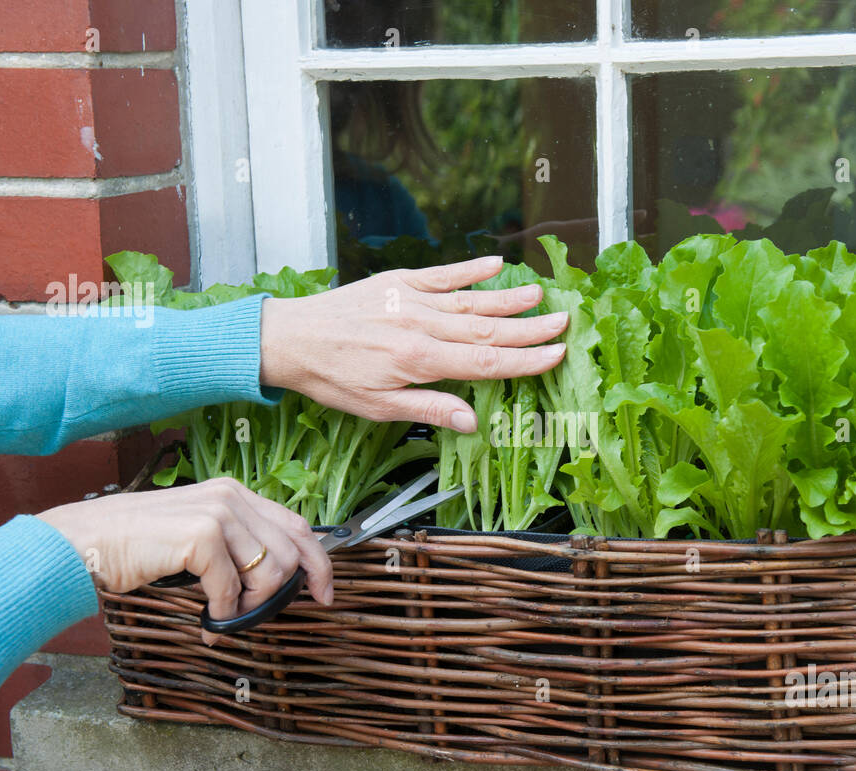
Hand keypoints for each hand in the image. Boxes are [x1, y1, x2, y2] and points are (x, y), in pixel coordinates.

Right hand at [38, 478, 332, 645]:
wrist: (85, 542)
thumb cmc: (135, 544)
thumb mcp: (196, 533)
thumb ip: (234, 544)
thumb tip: (272, 578)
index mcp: (234, 493)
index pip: (298, 525)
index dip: (318, 562)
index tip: (323, 592)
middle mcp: (230, 496)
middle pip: (292, 550)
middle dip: (282, 592)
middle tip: (256, 616)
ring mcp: (217, 513)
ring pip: (270, 571)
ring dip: (250, 605)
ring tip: (223, 615)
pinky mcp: (201, 536)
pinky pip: (233, 589)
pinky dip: (222, 613)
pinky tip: (206, 619)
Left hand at [258, 256, 567, 432]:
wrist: (289, 339)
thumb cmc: (331, 378)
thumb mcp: (378, 408)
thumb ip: (429, 409)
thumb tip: (471, 421)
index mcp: (419, 360)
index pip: (487, 361)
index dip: (526, 360)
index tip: (557, 354)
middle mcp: (420, 325)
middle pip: (488, 328)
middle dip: (530, 328)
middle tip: (566, 321)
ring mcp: (410, 299)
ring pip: (471, 300)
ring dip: (509, 299)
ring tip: (542, 296)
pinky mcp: (397, 283)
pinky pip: (442, 275)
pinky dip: (470, 269)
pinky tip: (496, 265)